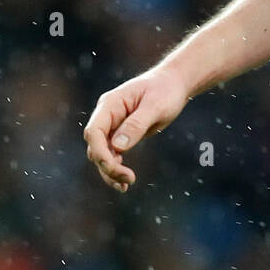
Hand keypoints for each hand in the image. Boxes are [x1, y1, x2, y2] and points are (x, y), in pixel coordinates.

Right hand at [83, 65, 189, 192]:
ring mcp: (112, 126)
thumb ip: (136, 124)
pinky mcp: (121, 135)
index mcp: (110, 104)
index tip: (114, 166)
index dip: (100, 151)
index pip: (94, 131)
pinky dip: (116, 168)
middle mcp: (107, 116)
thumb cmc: (166, 90)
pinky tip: (126, 181)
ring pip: (102, 153)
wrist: (174, 84)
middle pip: (95, 146)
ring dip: (110, 171)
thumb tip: (118, 146)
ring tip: (126, 185)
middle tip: (128, 179)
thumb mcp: (156, 106)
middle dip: (107, 165)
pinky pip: (113, 154)